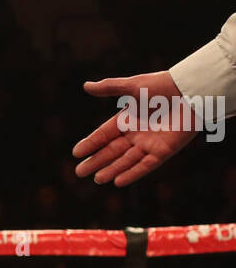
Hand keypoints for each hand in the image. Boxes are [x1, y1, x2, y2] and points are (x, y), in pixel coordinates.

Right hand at [73, 70, 196, 186]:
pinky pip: (145, 166)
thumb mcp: (133, 86)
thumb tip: (86, 86)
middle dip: (96, 161)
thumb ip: (110, 88)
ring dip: (112, 170)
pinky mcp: (163, 151)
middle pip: (112, 151)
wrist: (192, 92)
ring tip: (97, 179)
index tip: (76, 153)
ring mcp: (149, 144)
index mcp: (128, 119)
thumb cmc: (164, 85)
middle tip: (80, 172)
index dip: (90, 143)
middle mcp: (136, 134)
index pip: (104, 135)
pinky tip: (118, 181)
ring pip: (126, 161)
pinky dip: (132, 173)